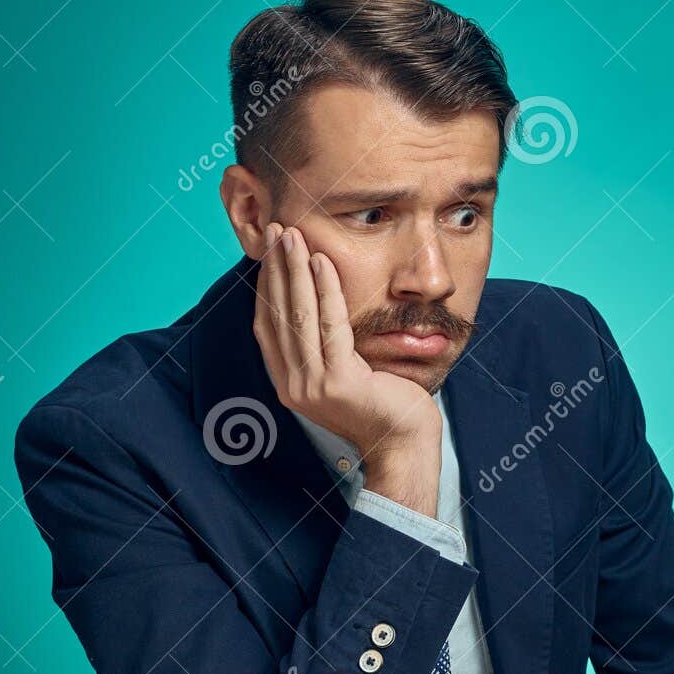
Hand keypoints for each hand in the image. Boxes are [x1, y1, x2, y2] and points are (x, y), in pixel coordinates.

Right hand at [252, 223, 441, 515]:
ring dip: (294, 270)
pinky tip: (321, 261)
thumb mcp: (345, 371)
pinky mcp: (339, 383)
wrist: (406, 443)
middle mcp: (294, 386)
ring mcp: (313, 387)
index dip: (266, 285)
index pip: (269, 325)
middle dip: (276, 268)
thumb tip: (314, 303)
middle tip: (275, 229)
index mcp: (290, 383)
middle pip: (278, 315)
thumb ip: (325, 345)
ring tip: (292, 234)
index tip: (269, 250)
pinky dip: (325, 289)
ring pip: (299, 315)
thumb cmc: (385, 404)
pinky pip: (329, 325)